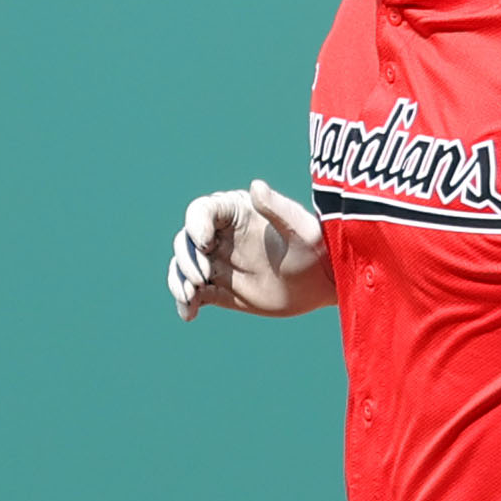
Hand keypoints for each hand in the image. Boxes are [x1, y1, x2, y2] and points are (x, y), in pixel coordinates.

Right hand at [166, 179, 332, 317]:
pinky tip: (189, 315)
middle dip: (187, 258)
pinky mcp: (217, 289)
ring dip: (180, 281)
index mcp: (236, 212)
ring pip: (183, 267)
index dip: (196, 225)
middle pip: (186, 241)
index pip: (201, 211)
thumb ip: (276, 208)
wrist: (321, 282)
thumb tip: (256, 186)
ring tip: (190, 296)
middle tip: (203, 278)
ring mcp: (217, 262)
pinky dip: (185, 303)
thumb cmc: (314, 248)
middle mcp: (220, 235)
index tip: (205, 243)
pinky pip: (192, 293)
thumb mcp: (299, 227)